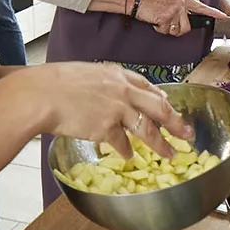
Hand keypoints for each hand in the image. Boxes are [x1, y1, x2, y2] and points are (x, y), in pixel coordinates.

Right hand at [23, 62, 192, 157]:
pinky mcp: (106, 128)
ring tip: (171, 153)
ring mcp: (117, 110)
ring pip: (148, 129)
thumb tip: (101, 94)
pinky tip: (129, 157)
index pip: (146, 85)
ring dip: (161, 144)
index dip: (159, 98)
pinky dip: (126, 151)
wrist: (41, 94)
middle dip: (176, 121)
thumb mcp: (82, 73)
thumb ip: (99, 83)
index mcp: (116, 74)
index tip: (168, 106)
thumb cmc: (52, 82)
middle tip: (188, 133)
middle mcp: (122, 91)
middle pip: (158, 107)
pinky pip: (123, 143)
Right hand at [135, 0, 225, 37]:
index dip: (213, 13)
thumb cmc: (152, 3)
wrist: (137, 1)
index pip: (201, 6)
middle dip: (178, 28)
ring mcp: (174, 8)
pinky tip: (156, 20)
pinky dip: (160, 29)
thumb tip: (189, 19)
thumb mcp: (171, 1)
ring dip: (168, 29)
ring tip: (161, 19)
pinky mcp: (166, 15)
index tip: (223, 17)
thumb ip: (182, 8)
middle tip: (168, 21)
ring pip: (178, 30)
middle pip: (188, 26)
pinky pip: (167, 30)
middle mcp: (181, 1)